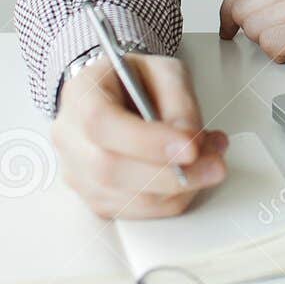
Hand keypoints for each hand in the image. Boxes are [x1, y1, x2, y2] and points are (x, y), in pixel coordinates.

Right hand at [53, 53, 228, 219]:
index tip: (190, 147)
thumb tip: (191, 141)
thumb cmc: (138, 81)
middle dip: (169, 175)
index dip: (146, 141)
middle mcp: (70, 137)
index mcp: (81, 95)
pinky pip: (134, 212)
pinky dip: (170, 200)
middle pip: (109, 169)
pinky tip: (191, 178)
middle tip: (214, 165)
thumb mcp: (164, 71)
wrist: (118, 95)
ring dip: (177, 190)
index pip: (101, 124)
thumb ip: (179, 102)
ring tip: (210, 165)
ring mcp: (77, 173)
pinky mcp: (95, 198)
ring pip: (124, 198)